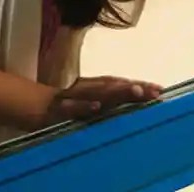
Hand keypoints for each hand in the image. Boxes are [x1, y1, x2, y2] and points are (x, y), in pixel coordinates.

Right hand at [41, 76, 162, 126]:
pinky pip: (72, 108)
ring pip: (97, 93)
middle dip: (134, 88)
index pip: (120, 84)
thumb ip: (110, 102)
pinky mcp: (58, 109)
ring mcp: (73, 97)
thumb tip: (139, 100)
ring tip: (136, 92)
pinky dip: (83, 106)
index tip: (161, 90)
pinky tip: (96, 107)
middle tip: (154, 91)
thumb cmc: (66, 105)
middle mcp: (87, 89)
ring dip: (116, 92)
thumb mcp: (89, 102)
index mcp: (94, 87)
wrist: (32, 106)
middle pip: (113, 86)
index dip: (140, 85)